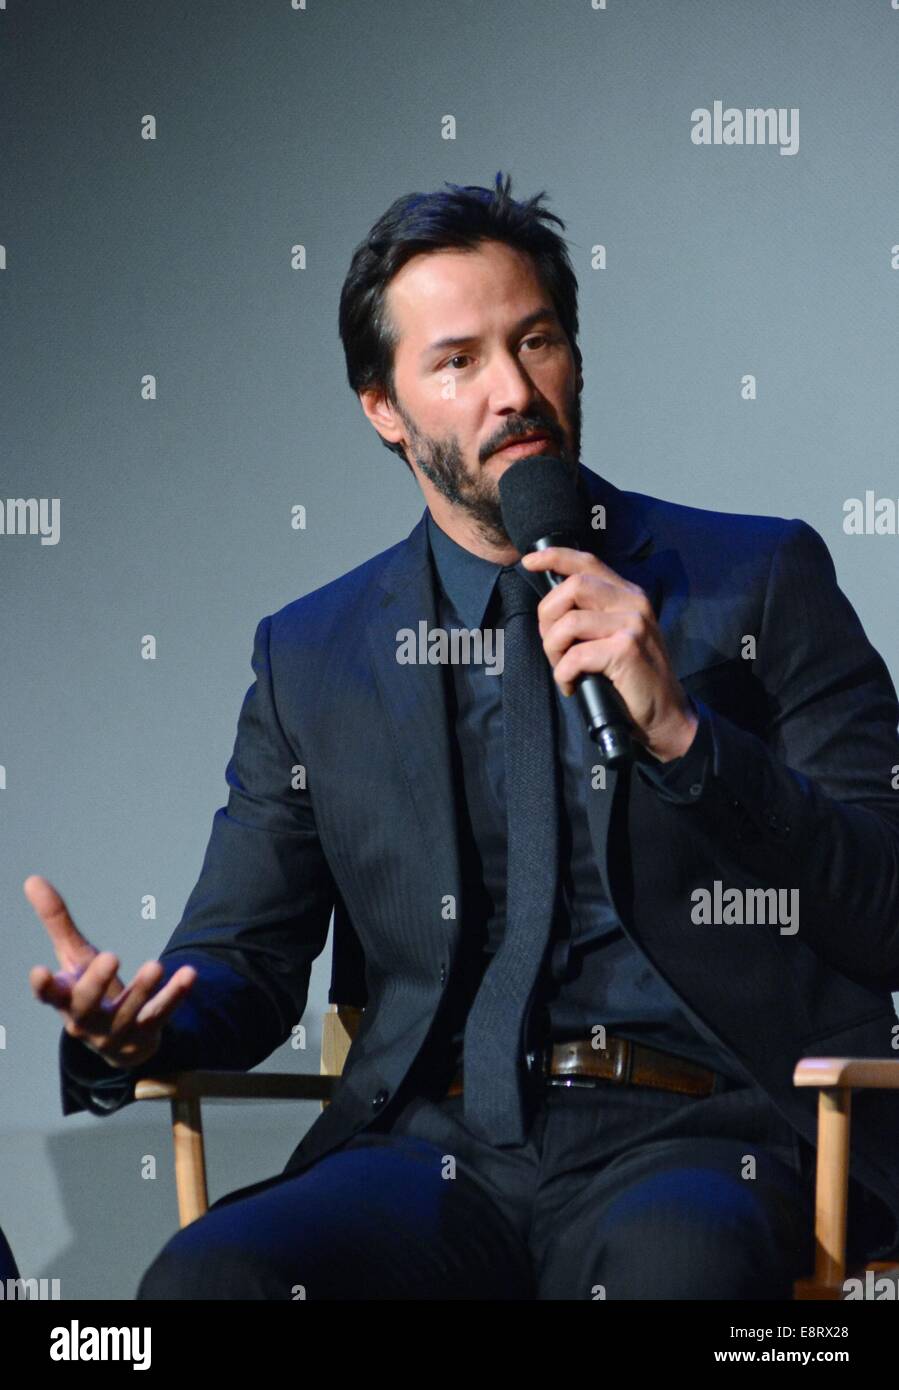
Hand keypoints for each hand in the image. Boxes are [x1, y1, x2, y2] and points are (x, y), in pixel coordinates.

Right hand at [25, 874, 196, 1069]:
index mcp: (65, 1001)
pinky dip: (175, 995)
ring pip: (128, 1014)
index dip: (44, 986)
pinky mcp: (145, 1036)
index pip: (49, 996)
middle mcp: (86, 1022)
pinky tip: (189, 974)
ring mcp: (116, 1033)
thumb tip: (32, 879)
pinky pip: (161, 1015)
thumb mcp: (75, 956)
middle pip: (85, 1007)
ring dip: (142, 990)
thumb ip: (57, 922)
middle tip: (111, 956)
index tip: (40, 971)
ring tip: (156, 965)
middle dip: (96, 983)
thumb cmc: (91, 989)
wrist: (122, 1040)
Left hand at [521, 545, 697, 762]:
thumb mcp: (617, 635)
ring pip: (569, 622)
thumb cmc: (634, 677)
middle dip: (547, 616)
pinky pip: (575, 655)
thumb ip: (594, 613)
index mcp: (628, 594)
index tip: (529, 562)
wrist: (666, 713)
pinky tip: (571, 686)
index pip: (588, 562)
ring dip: (553, 649)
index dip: (555, 557)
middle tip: (552, 646)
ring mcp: (632, 624)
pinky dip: (563, 674)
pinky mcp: (626, 650)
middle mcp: (633, 602)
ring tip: (563, 669)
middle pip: (572, 587)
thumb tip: (551, 606)